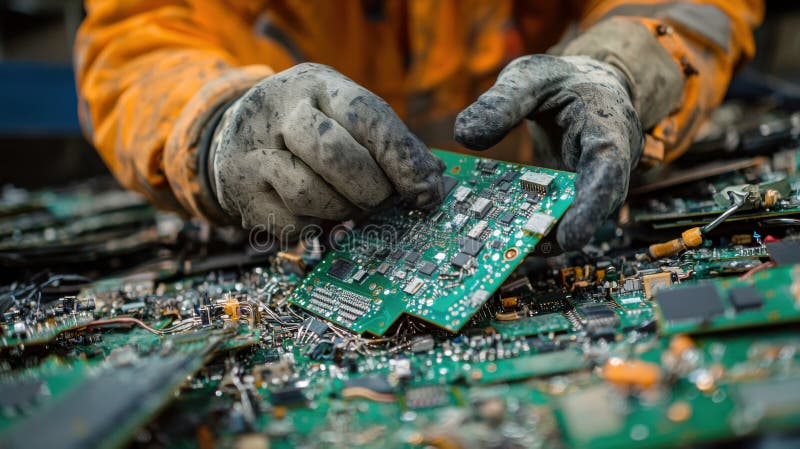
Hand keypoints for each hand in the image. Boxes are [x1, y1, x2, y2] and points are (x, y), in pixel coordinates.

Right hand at [209, 63, 444, 237]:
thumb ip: (387, 141)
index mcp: (317, 84)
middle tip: (382, 201)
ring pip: (310, 194)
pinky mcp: (240, 191)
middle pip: (334, 154)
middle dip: (371, 188)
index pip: (366, 114)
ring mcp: (252, 151)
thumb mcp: (345, 115)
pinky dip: (315, 226)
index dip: (402, 157)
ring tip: (346, 203)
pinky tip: (316, 211)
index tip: (428, 190)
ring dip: (342, 210)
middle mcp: (278, 110)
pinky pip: (291, 223)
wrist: (238, 132)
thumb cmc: (312, 127)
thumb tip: (433, 181)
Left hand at [455, 55, 642, 250]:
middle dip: (561, 231)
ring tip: (503, 245)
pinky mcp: (574, 195)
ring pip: (576, 217)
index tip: (570, 237)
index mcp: (607, 126)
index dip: (591, 205)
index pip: (608, 168)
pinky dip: (532, 226)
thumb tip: (463, 134)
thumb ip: (501, 101)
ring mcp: (593, 184)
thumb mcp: (529, 77)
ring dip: (542, 234)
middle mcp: (609, 163)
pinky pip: (559, 215)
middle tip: (523, 249)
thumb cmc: (559, 81)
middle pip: (595, 205)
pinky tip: (500, 233)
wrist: (582, 87)